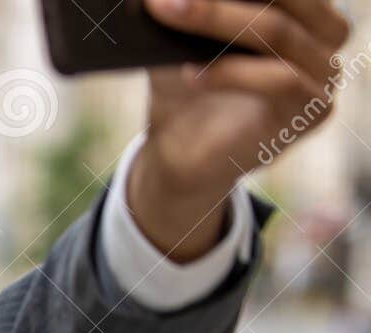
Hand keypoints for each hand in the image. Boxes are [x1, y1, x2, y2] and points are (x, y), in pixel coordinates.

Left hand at [129, 0, 351, 259]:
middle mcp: (323, 38)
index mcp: (303, 13)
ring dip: (219, 20)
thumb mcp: (187, 38)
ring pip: (280, 33)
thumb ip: (195, 8)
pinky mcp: (310, 114)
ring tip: (171, 14)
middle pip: (284, 1)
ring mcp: (323, 76)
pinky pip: (280, 81)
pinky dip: (231, 72)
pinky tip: (190, 71)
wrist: (178, 155)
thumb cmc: (187, 89)